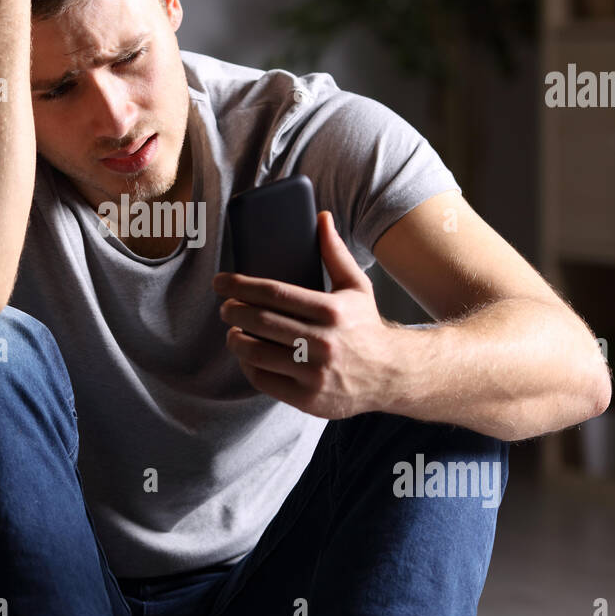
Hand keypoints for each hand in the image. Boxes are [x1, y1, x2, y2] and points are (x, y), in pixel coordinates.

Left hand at [213, 211, 400, 419]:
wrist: (393, 375)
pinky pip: (264, 379)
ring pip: (257, 353)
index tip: (222, 282)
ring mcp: (314, 373)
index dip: (241, 286)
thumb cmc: (367, 328)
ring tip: (232, 331)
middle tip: (225, 306)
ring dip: (235, 340)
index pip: (274, 294)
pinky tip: (247, 355)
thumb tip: (322, 217)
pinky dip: (248, 366)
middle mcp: (324, 342)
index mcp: (332, 311)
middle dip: (233, 311)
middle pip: (261, 322)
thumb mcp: (358, 287)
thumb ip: (335, 253)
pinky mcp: (308, 398)